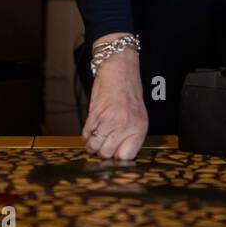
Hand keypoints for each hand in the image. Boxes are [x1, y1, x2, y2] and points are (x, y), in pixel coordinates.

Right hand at [81, 36, 147, 159]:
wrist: (119, 70)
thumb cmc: (130, 92)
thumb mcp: (139, 116)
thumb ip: (131, 135)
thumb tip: (120, 153)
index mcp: (138, 128)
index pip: (126, 157)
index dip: (118, 157)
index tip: (115, 153)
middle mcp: (124, 126)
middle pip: (106, 154)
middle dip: (103, 152)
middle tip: (104, 144)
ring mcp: (108, 120)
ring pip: (94, 146)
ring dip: (92, 145)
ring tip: (96, 139)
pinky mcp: (94, 114)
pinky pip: (86, 134)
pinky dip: (86, 136)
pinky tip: (91, 131)